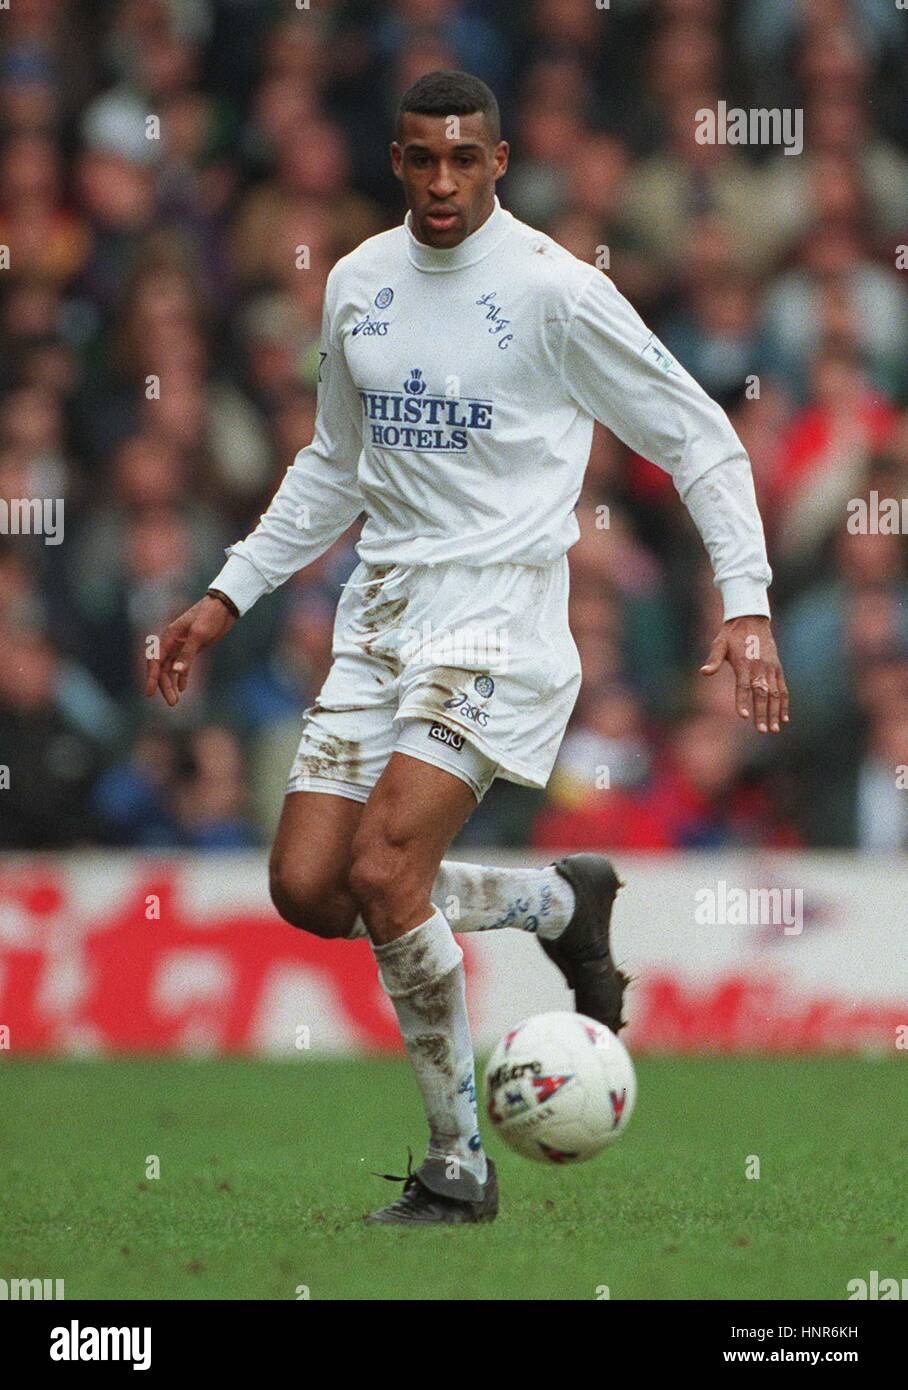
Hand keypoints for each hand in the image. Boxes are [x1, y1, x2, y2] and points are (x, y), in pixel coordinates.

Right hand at [145, 594, 235, 706]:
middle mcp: (172, 642)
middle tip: (172, 703)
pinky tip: (182, 688)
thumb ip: (188, 653)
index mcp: (169, 637)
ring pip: (170, 669)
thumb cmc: (210, 615)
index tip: (149, 693)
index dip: (151, 677)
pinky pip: (182, 666)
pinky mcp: (192, 649)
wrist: (224, 606)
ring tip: (175, 701)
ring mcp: (181, 646)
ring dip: (171, 684)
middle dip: (164, 686)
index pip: (155, 660)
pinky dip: (181, 677)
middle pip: (162, 668)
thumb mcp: (200, 634)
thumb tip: (177, 671)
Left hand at [700, 615, 788, 733]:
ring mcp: (770, 669)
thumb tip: (703, 672)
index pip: (743, 686)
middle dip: (762, 713)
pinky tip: (784, 718)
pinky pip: (783, 688)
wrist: (751, 619)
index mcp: (743, 664)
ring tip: (774, 730)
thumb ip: (713, 660)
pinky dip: (784, 703)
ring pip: (775, 694)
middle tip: (761, 731)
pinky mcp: (777, 668)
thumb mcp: (719, 644)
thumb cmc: (731, 634)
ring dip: (775, 712)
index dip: (743, 701)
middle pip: (762, 694)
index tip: (743, 716)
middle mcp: (759, 668)